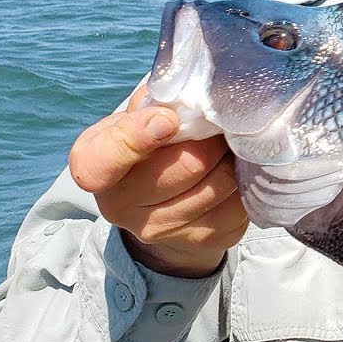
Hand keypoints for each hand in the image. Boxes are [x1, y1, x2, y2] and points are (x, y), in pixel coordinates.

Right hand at [69, 84, 247, 277]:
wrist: (167, 200)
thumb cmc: (152, 143)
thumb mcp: (140, 115)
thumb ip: (155, 103)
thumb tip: (191, 100)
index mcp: (95, 165)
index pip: (100, 162)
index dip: (136, 139)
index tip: (168, 121)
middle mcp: (119, 206)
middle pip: (187, 165)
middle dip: (213, 138)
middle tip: (221, 122)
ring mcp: (161, 230)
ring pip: (220, 184)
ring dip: (233, 157)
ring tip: (230, 144)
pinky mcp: (203, 241)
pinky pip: (240, 205)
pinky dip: (247, 180)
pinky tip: (238, 168)